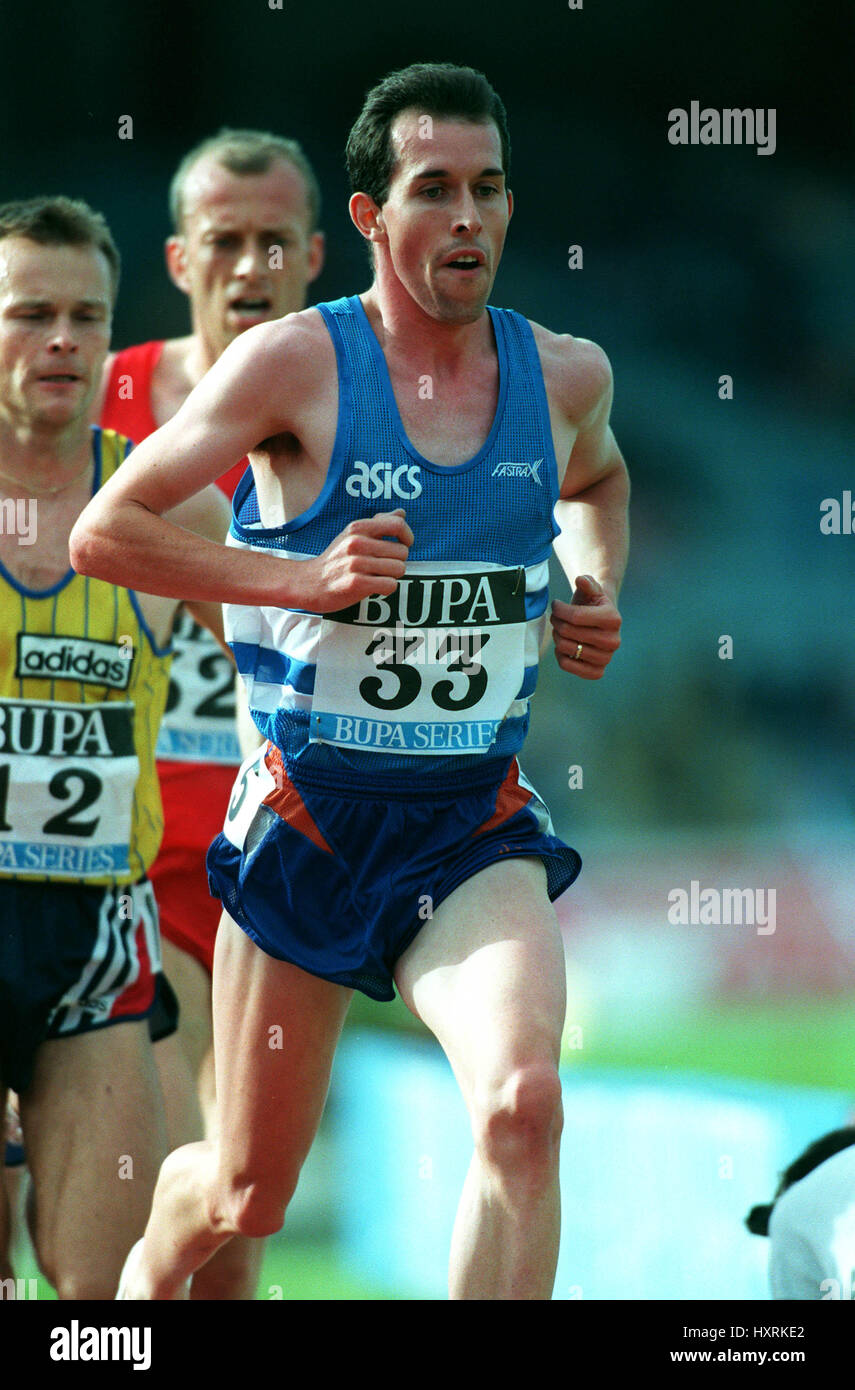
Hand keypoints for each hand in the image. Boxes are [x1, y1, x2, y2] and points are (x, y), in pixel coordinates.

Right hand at [294, 509, 412, 612]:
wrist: (309, 583)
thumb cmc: (336, 559)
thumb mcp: (352, 534)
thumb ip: (378, 523)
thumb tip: (401, 513)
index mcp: (358, 527)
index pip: (397, 525)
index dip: (407, 536)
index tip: (404, 544)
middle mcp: (357, 543)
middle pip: (402, 552)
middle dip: (397, 561)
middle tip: (381, 566)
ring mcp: (356, 563)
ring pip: (399, 569)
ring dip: (392, 576)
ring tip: (376, 576)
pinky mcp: (356, 584)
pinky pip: (390, 585)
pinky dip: (386, 588)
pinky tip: (373, 587)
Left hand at [550, 574, 621, 678]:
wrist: (600, 624)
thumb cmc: (592, 604)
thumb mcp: (592, 590)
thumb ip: (587, 583)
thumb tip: (581, 579)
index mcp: (614, 619)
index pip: (575, 616)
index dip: (559, 609)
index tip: (555, 604)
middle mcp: (614, 641)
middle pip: (567, 632)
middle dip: (556, 621)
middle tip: (555, 617)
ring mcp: (606, 658)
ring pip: (565, 647)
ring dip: (556, 636)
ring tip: (559, 629)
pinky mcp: (597, 672)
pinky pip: (567, 665)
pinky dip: (560, 654)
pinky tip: (564, 645)